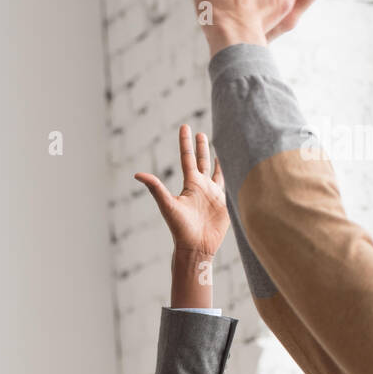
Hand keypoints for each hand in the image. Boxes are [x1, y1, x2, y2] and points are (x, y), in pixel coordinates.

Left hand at [135, 125, 228, 258]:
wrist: (197, 247)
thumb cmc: (180, 228)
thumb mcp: (168, 205)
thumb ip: (155, 188)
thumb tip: (137, 174)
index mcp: (190, 184)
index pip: (188, 157)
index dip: (186, 142)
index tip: (185, 126)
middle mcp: (201, 187)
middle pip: (202, 162)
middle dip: (201, 147)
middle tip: (201, 133)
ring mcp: (213, 194)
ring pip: (217, 172)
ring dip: (217, 159)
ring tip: (221, 147)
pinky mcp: (225, 203)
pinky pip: (229, 185)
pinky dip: (232, 175)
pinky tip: (236, 168)